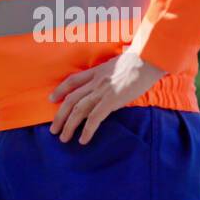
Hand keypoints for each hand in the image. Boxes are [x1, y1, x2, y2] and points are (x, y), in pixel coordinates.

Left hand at [48, 51, 165, 144]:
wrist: (148, 58)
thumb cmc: (139, 61)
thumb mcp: (116, 64)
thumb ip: (108, 74)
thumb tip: (108, 84)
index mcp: (96, 71)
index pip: (72, 80)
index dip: (60, 90)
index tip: (52, 99)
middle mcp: (95, 81)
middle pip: (70, 99)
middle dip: (59, 116)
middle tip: (53, 129)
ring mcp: (102, 90)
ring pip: (78, 109)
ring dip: (69, 126)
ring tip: (63, 138)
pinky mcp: (112, 99)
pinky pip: (95, 117)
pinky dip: (87, 130)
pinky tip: (83, 140)